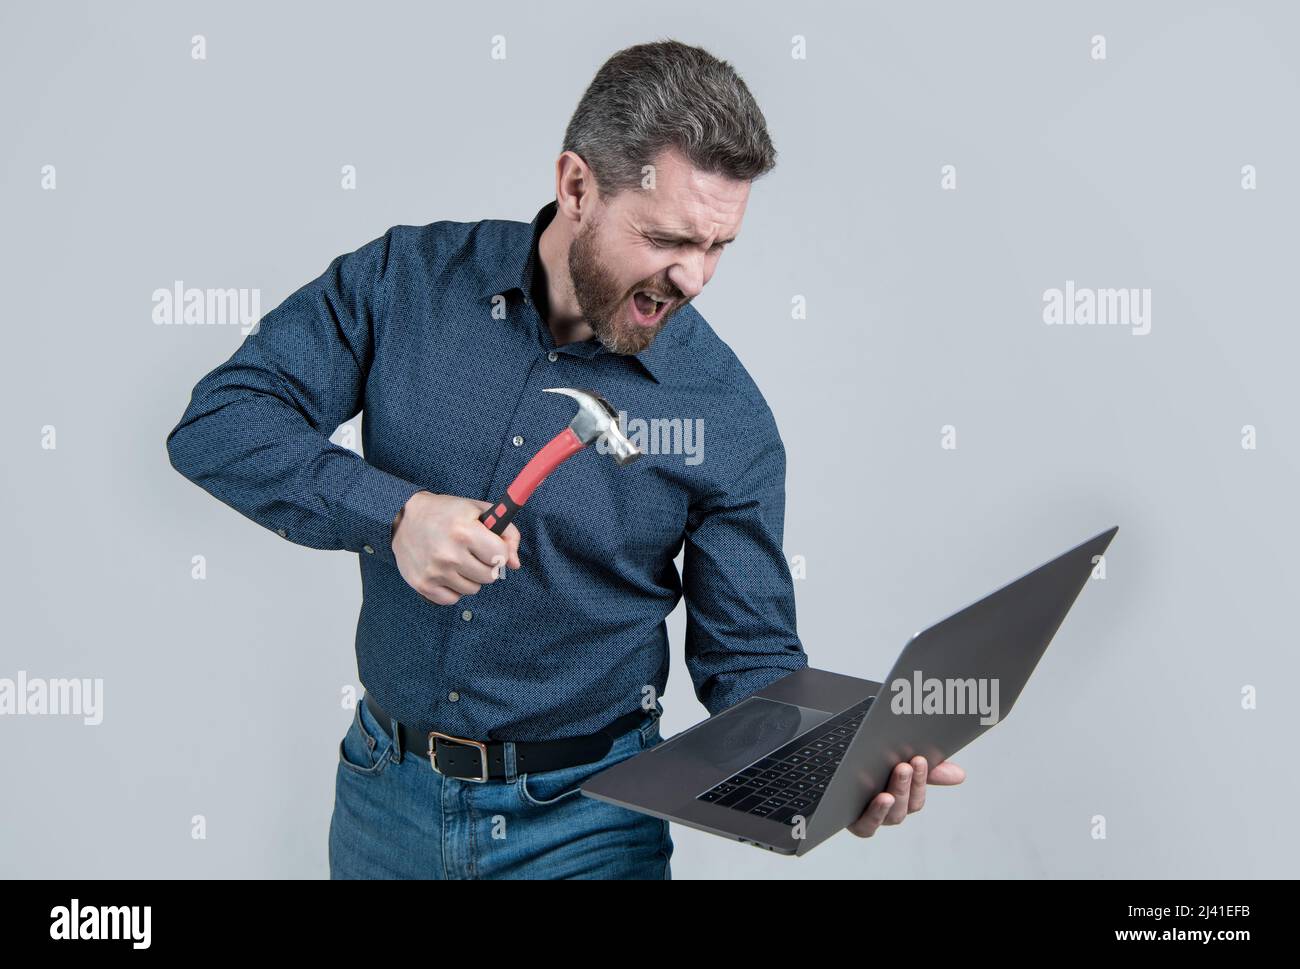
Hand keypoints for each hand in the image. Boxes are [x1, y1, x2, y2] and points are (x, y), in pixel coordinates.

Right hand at [390, 491, 520, 605]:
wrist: (403, 518)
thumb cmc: (445, 513)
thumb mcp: (478, 510)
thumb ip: (506, 532)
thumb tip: (515, 564)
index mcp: (464, 531)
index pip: (500, 557)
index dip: (498, 551)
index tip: (489, 545)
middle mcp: (449, 554)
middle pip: (489, 577)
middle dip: (486, 565)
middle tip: (472, 552)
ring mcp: (435, 572)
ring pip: (473, 589)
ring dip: (470, 577)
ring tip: (457, 559)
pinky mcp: (423, 585)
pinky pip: (453, 599)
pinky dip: (453, 588)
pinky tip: (446, 571)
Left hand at [846, 756, 965, 837]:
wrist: (827, 765)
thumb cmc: (867, 765)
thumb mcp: (896, 759)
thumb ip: (928, 769)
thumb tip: (960, 775)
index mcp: (901, 796)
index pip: (918, 795)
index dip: (922, 779)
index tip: (921, 758)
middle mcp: (889, 810)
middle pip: (907, 804)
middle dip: (910, 783)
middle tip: (909, 762)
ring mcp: (871, 816)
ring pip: (892, 814)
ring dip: (897, 793)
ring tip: (897, 773)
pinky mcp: (854, 821)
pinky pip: (868, 825)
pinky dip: (877, 813)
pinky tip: (882, 798)